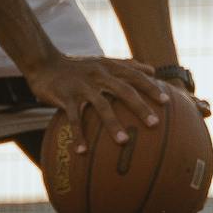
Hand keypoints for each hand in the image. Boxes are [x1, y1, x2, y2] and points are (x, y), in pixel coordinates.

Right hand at [29, 55, 173, 150]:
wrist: (45, 63)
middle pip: (123, 90)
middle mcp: (98, 74)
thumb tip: (152, 69)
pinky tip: (83, 151)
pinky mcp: (65, 96)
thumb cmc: (78, 66)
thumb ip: (127, 65)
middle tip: (155, 124)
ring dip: (113, 124)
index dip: (151, 87)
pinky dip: (78, 134)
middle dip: (140, 107)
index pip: (134, 76)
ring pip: (101, 105)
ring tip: (124, 142)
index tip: (167, 102)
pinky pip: (73, 118)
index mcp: (109, 67)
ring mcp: (82, 85)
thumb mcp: (103, 61)